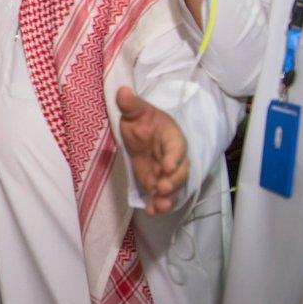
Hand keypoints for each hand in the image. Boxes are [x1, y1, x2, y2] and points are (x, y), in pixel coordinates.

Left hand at [117, 86, 189, 215]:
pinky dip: (156, 204)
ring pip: (172, 187)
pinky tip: (150, 212)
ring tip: (159, 207)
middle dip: (172, 181)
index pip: (175, 148)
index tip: (166, 166)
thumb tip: (123, 91)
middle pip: (179, 172)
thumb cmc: (144, 121)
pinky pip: (159, 195)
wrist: (143, 131)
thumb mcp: (136, 111)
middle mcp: (173, 157)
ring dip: (167, 198)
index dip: (172, 157)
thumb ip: (131, 104)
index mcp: (171, 138)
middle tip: (163, 188)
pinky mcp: (155, 182)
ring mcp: (165, 172)